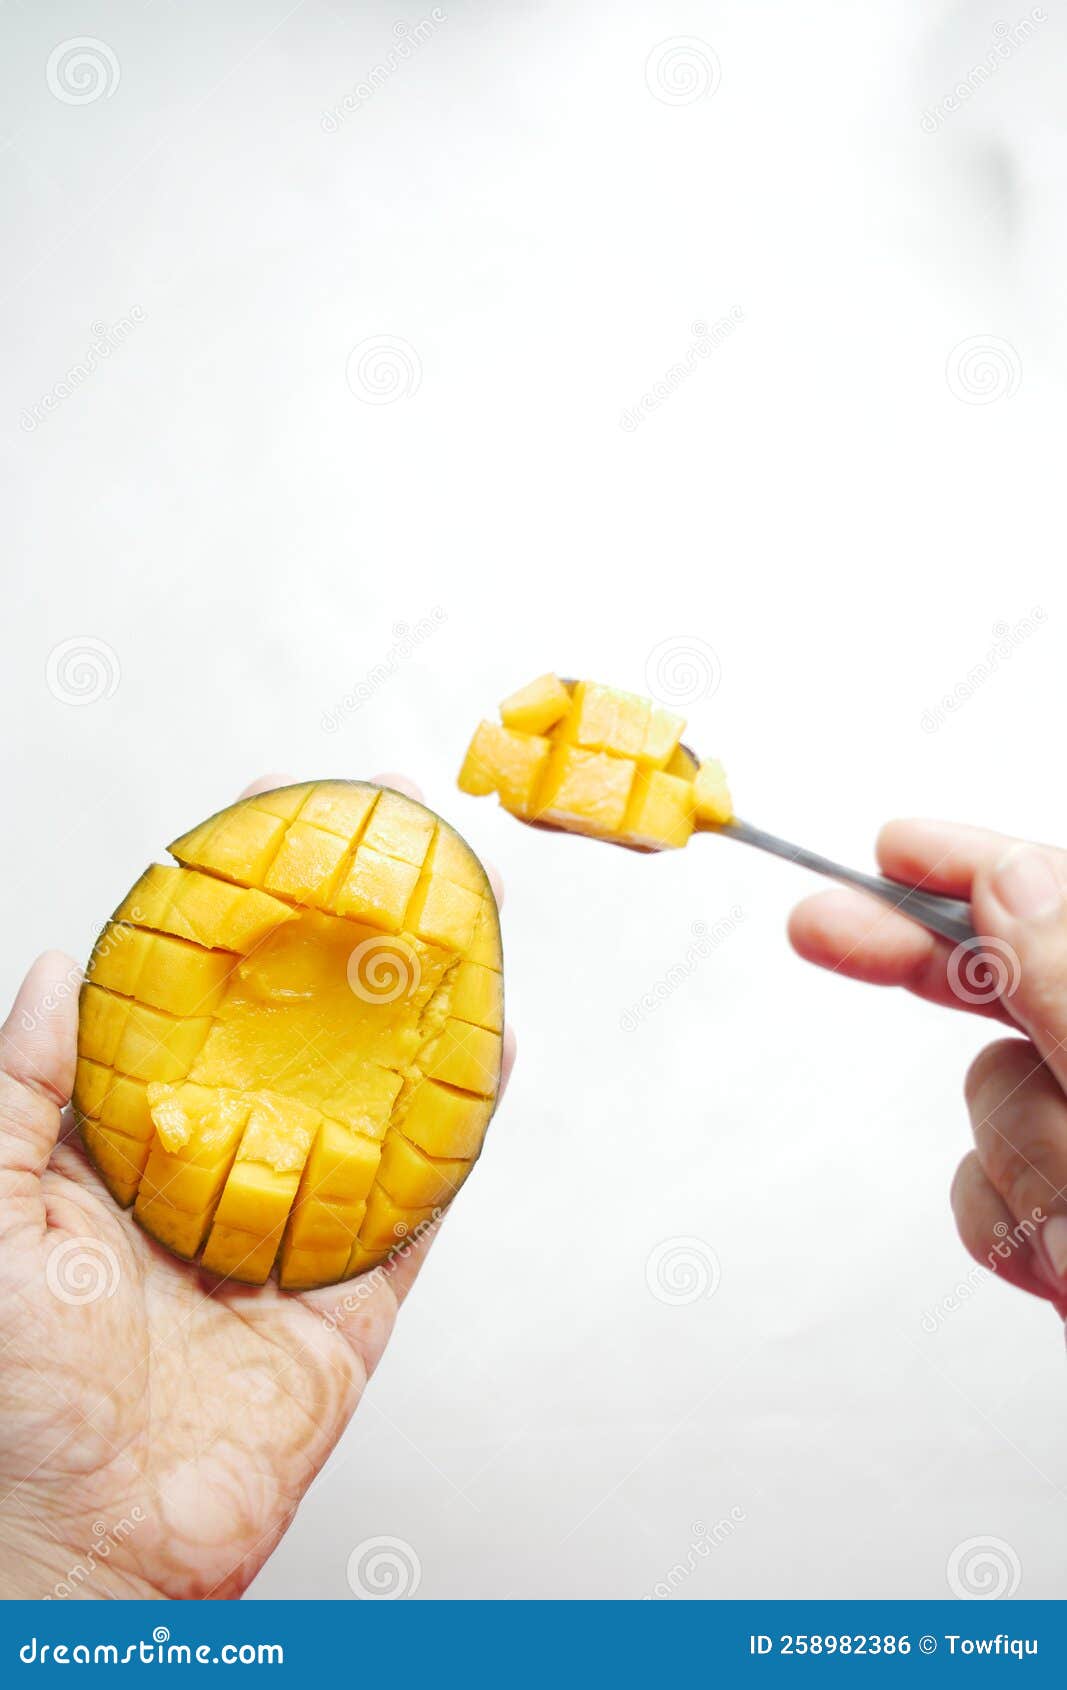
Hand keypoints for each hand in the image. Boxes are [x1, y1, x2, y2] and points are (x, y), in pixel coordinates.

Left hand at [0, 774, 514, 1599]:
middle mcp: (216, 1181)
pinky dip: (457, 1134)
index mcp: (126, 1152)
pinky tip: (484, 1059)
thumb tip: (59, 969)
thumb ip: (21, 1088)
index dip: (233, 922)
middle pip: (299, 1042)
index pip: (196, 1010)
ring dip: (416, 1022)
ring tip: (452, 932)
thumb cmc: (8, 1399)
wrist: (73, 1549)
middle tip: (380, 853)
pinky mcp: (350, 1307)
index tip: (264, 831)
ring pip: (371, 1109)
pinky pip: (417, 1209)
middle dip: (342, 948)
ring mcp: (290, 1238)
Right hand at [789, 818, 1066, 1321]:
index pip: (1064, 901)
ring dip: (1031, 1170)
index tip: (892, 851)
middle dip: (936, 980)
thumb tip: (1015, 882)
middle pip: (1013, 989)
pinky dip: (1023, 1237)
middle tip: (828, 929)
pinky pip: (989, 1204)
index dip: (975, 867)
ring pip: (994, 1113)